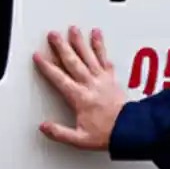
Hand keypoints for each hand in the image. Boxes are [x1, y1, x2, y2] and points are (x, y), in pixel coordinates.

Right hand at [33, 26, 127, 150]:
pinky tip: (97, 36)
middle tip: (53, 34)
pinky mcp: (111, 78)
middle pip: (73, 62)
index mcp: (80, 98)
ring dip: (80, 42)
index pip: (59, 78)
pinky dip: (100, 47)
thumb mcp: (79, 139)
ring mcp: (102, 79)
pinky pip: (105, 59)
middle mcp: (90, 85)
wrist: (131, 128)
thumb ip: (59, 133)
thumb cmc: (107, 133)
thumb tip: (44, 126)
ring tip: (74, 29)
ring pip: (88, 56)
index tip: (38, 56)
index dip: (47, 67)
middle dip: (61, 47)